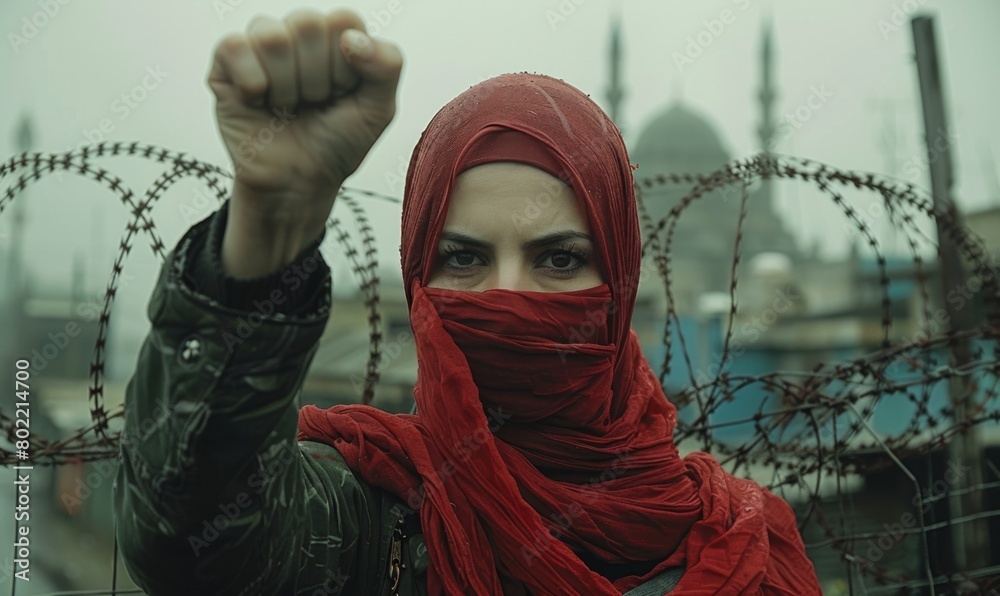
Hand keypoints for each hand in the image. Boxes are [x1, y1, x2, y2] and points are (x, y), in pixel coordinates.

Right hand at [207, 9, 402, 275]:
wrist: (299, 183)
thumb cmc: (337, 143)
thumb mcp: (378, 110)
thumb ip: (387, 65)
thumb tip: (352, 38)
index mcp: (336, 36)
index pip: (344, 20)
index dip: (346, 66)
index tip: (343, 94)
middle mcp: (297, 32)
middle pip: (307, 23)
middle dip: (317, 79)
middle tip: (313, 104)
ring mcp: (260, 44)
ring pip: (272, 36)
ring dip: (287, 86)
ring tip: (288, 106)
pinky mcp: (226, 62)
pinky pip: (235, 46)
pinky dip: (254, 84)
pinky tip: (259, 103)